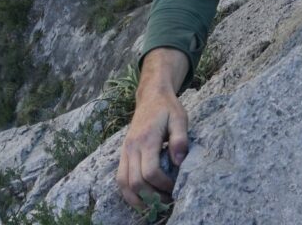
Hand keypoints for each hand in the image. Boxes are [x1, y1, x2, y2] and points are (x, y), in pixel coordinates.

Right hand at [117, 48, 189, 209]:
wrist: (151, 96)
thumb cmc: (167, 108)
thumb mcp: (180, 118)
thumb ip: (180, 139)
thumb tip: (178, 162)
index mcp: (146, 139)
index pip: (150, 172)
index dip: (163, 185)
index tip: (174, 186)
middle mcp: (132, 147)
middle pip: (135, 182)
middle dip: (151, 197)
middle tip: (166, 200)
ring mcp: (125, 151)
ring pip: (123, 184)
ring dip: (137, 200)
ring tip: (153, 205)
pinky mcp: (124, 153)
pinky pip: (120, 178)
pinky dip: (129, 193)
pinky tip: (142, 197)